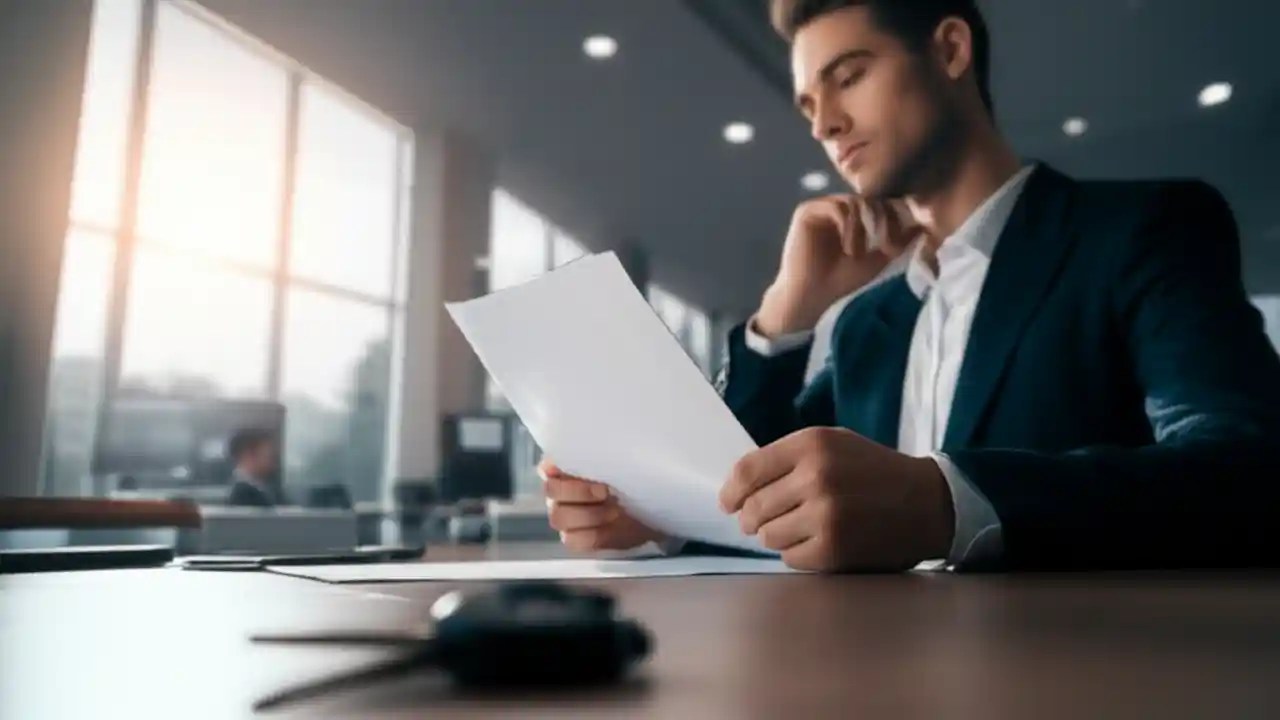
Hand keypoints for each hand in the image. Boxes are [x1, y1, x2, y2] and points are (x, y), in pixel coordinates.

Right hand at [539, 458, 664, 551]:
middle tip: (606, 491)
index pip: (547, 466)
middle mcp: (558, 491)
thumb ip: (608, 454)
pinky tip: (610, 526)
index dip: (559, 468)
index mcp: (565, 467)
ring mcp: (563, 515)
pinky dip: (593, 534)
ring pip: (559, 516)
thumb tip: (607, 440)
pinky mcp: (574, 538)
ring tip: (615, 510)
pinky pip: (572, 539)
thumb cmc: (634, 478)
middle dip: (579, 491)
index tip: (587, 469)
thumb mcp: (626, 461)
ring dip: (590, 514)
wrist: (650, 509)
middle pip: (551, 490)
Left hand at [718, 427, 953, 571]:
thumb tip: (739, 485)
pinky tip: (815, 542)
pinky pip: (790, 558)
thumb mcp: (833, 443)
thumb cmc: (874, 471)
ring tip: (796, 529)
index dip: (731, 491)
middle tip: (758, 522)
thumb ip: (788, 458)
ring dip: (774, 536)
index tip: (728, 502)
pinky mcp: (834, 549)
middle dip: (750, 518)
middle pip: (752, 507)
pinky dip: (796, 554)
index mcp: (812, 445)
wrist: (928, 503)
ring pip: (767, 535)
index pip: (748, 471)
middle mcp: (816, 477)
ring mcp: (825, 515)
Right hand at [756, 195, 921, 336]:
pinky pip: (837, 207)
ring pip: (856, 201)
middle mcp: (838, 207)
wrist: (812, 296)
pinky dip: (848, 226)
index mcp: (854, 217)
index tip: (893, 245)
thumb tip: (924, 227)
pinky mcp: (807, 212)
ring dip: (864, 227)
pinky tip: (848, 248)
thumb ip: (898, 242)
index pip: (881, 203)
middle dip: (883, 222)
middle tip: (885, 247)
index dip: (894, 218)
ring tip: (858, 253)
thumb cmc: (841, 281)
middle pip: (871, 198)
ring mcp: (821, 208)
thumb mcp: (878, 259)